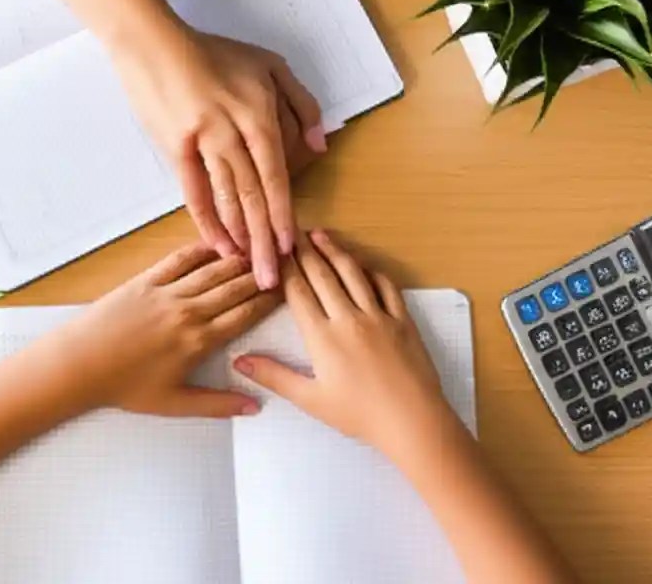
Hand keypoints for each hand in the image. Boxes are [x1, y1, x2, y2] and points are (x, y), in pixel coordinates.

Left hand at [49, 243, 281, 417]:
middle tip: (283, 261)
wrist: (80, 364)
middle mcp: (188, 312)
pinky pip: (179, 260)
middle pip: (235, 288)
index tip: (289, 288)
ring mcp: (166, 293)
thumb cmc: (125, 387)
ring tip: (259, 250)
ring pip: (212, 271)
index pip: (245, 315)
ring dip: (238, 259)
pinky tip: (217, 243)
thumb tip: (255, 407)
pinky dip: (201, 250)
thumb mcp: (174, 404)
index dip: (270, 300)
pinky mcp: (145, 281)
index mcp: (198, 341)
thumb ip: (217, 404)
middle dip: (262, 275)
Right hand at [111, 27, 326, 290]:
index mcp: (258, 113)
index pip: (276, 174)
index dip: (282, 213)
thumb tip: (321, 145)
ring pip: (226, 198)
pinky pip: (195, 192)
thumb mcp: (269, 64)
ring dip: (239, 237)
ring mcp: (202, 142)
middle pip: (253, 195)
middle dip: (264, 240)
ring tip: (249, 269)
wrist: (154, 45)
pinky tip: (218, 244)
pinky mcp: (175, 149)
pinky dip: (207, 220)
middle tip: (272, 278)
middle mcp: (233, 132)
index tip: (290, 246)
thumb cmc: (214, 53)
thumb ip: (301, 103)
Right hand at [233, 231, 459, 462]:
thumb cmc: (359, 415)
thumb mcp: (310, 399)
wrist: (412, 421)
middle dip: (305, 251)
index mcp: (322, 337)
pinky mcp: (402, 320)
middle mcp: (348, 318)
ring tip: (321, 235)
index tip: (274, 249)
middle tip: (293, 231)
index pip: (298, 292)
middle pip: (322, 275)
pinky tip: (363, 266)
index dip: (284, 267)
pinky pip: (386, 286)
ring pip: (352, 274)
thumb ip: (274, 376)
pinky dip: (372, 272)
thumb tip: (239, 362)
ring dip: (335, 251)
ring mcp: (378, 316)